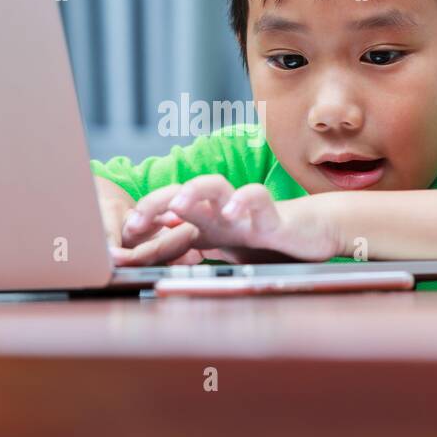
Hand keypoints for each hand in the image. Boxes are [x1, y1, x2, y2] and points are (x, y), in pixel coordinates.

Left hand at [110, 174, 340, 266]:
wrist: (312, 234)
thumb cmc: (267, 240)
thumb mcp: (225, 248)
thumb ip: (196, 245)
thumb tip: (157, 249)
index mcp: (208, 222)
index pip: (169, 214)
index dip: (146, 222)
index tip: (123, 237)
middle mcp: (222, 212)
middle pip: (184, 193)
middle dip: (157, 202)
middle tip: (136, 221)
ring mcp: (245, 212)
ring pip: (217, 187)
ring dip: (195, 191)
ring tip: (179, 204)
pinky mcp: (273, 216)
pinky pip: (258, 199)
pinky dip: (243, 202)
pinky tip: (231, 214)